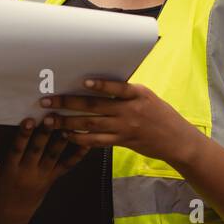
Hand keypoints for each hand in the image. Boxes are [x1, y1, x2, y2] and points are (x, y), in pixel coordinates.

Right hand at [0, 118, 89, 223]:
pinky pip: (66, 167)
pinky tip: (87, 144)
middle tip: (51, 117)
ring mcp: (41, 177)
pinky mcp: (51, 180)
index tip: (28, 120)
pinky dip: (77, 155)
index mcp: (9, 169)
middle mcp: (26, 173)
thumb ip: (5, 152)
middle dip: (44, 133)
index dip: (23, 134)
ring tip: (68, 125)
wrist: (6, 214)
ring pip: (53, 156)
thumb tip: (12, 126)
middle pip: (37, 150)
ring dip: (61, 140)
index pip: (16, 149)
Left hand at [42, 79, 207, 169]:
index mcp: (137, 95)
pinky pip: (97, 141)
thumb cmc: (160, 114)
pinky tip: (67, 135)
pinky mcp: (121, 142)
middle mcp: (130, 111)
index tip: (82, 81)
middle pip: (95, 106)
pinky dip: (80, 138)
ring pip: (91, 125)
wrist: (175, 140)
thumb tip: (99, 85)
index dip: (100, 85)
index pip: (117, 87)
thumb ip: (125, 92)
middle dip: (68, 103)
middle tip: (48, 101)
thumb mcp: (147, 97)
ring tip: (50, 121)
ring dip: (68, 122)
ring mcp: (125, 128)